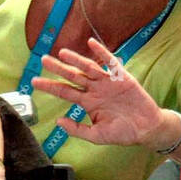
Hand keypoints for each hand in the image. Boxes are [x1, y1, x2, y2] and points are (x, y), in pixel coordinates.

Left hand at [32, 39, 171, 148]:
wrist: (147, 128)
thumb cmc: (122, 133)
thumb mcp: (97, 136)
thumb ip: (77, 130)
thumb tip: (59, 121)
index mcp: (87, 102)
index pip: (65, 92)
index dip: (50, 86)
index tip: (34, 82)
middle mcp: (95, 90)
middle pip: (73, 76)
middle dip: (58, 68)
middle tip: (43, 59)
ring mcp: (107, 82)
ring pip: (88, 68)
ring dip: (75, 60)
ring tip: (62, 53)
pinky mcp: (121, 77)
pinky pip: (110, 62)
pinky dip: (101, 52)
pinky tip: (91, 44)